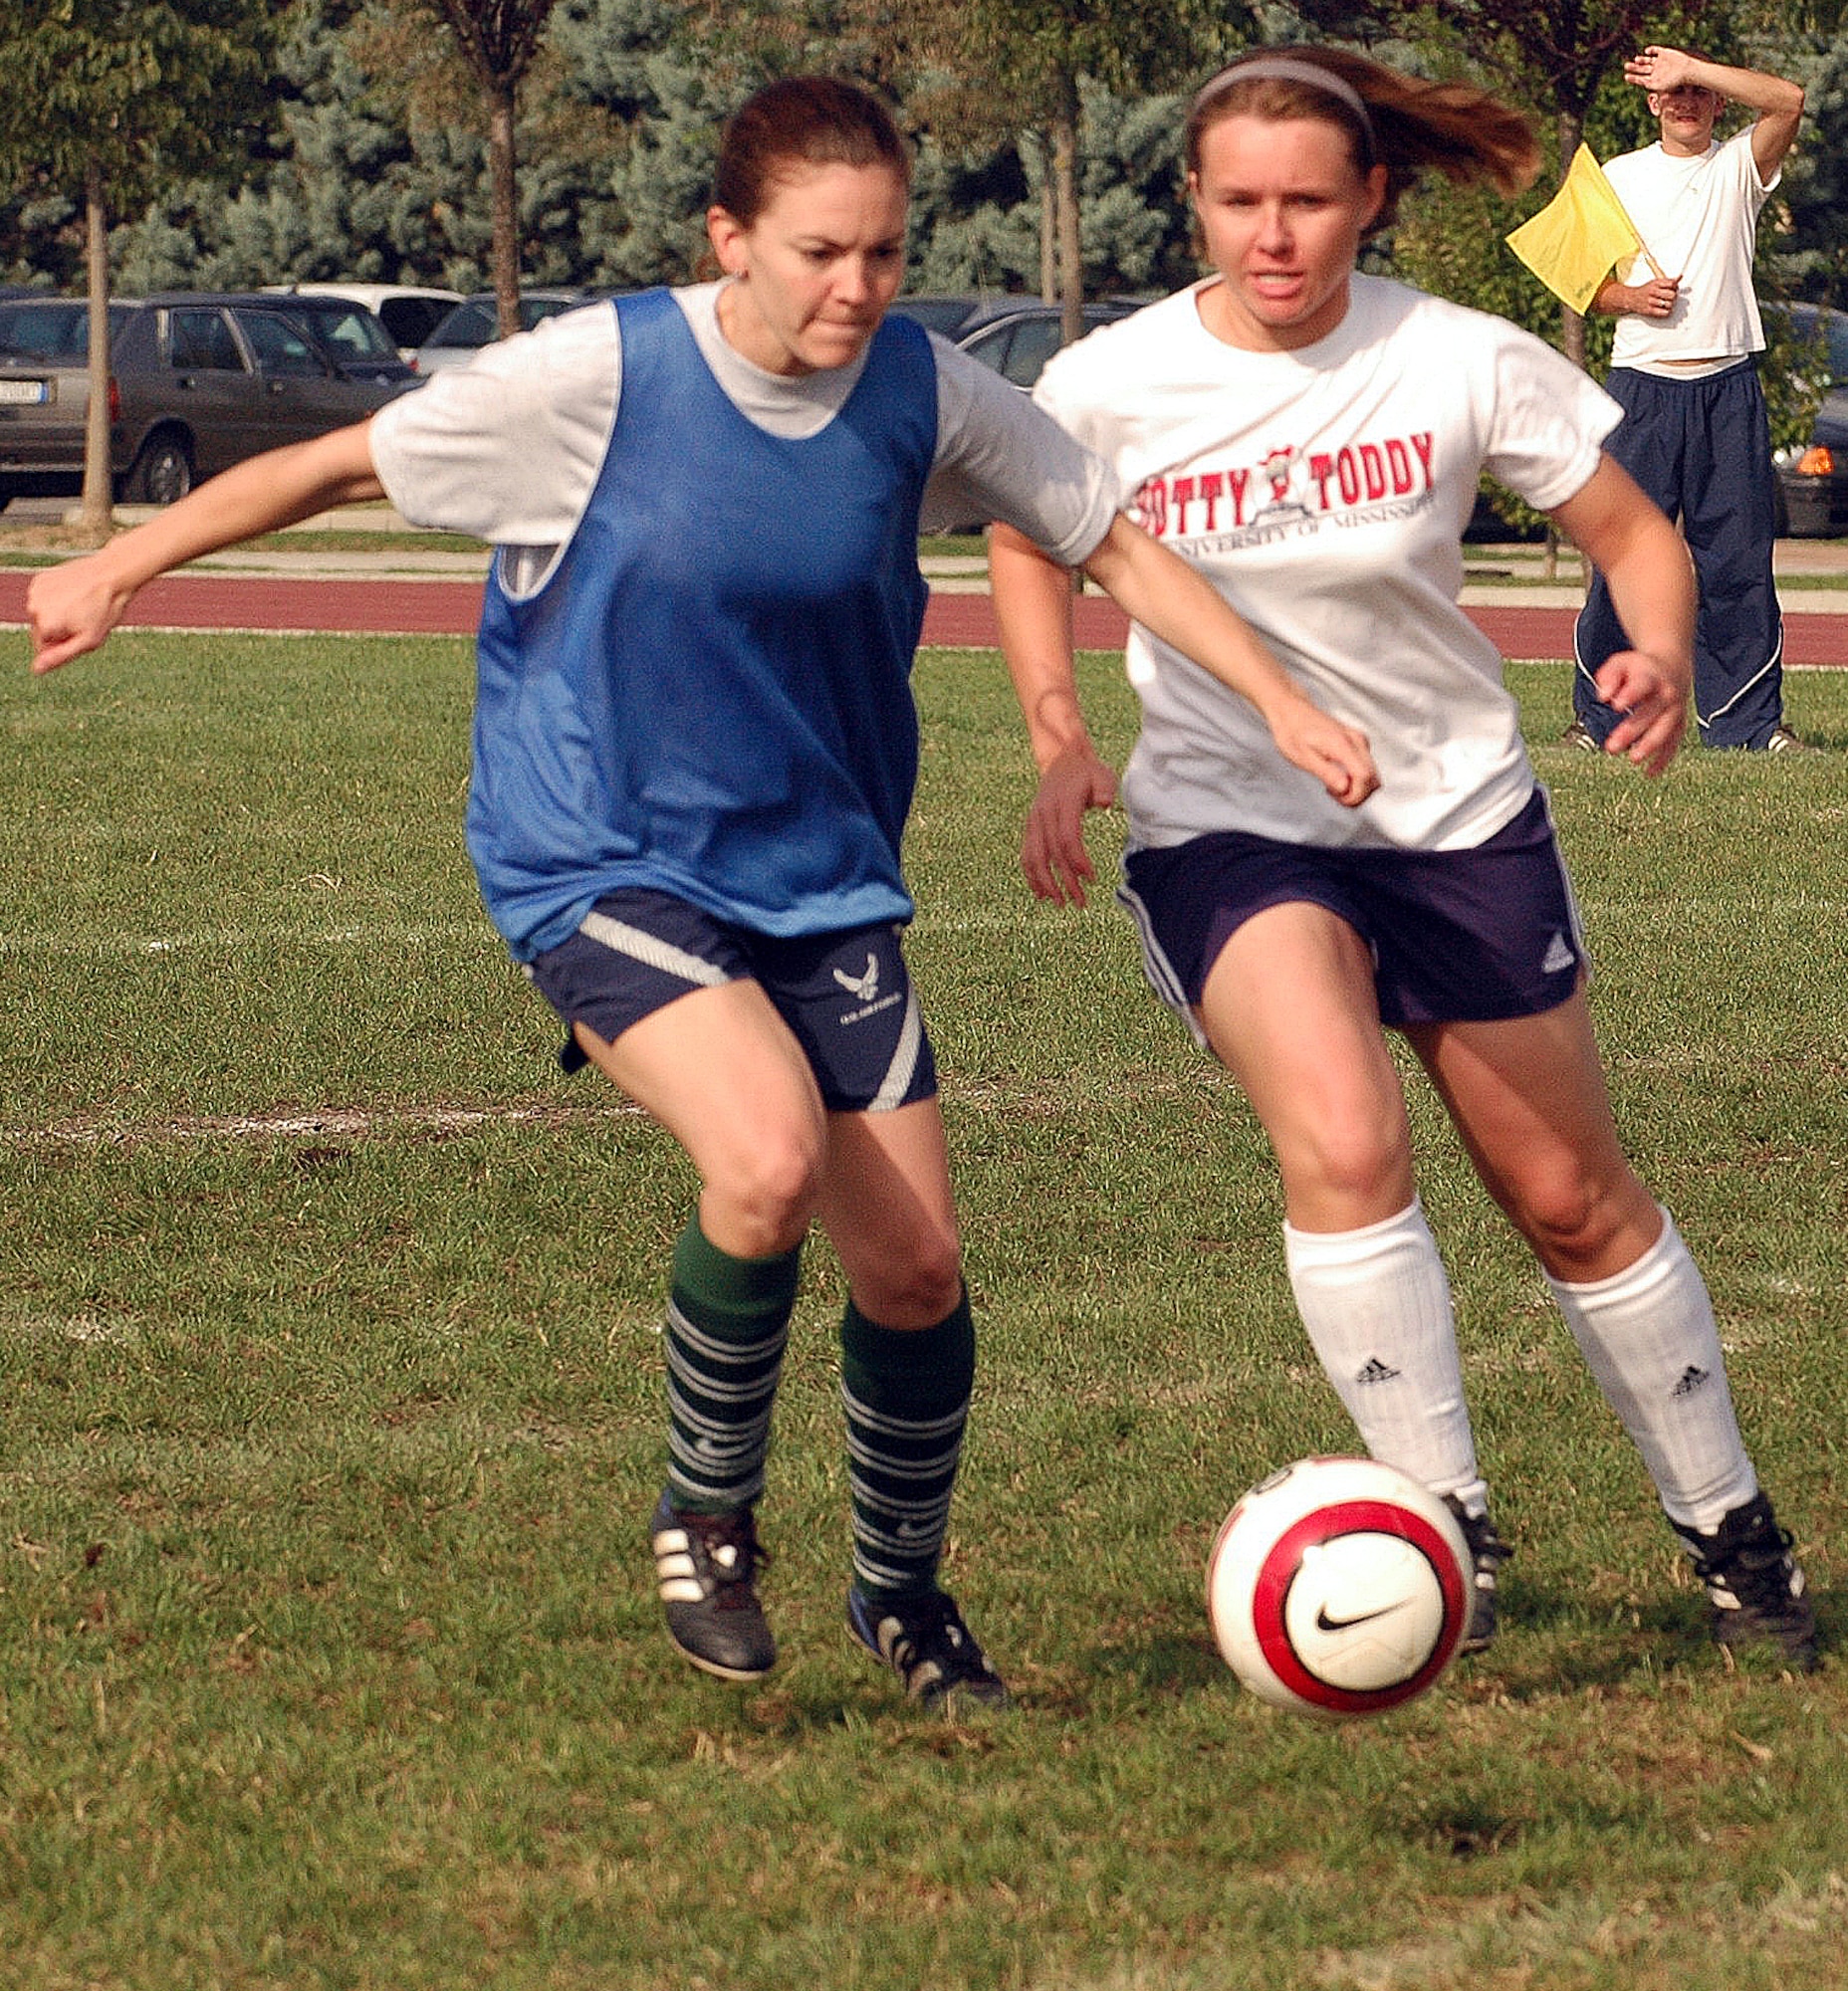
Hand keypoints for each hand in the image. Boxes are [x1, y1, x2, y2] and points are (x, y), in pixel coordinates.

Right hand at [26, 555, 133, 673]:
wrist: (111, 575)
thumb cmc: (104, 610)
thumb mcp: (87, 641)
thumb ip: (59, 656)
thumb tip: (36, 670)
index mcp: (45, 625)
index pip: (43, 649)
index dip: (64, 644)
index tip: (82, 633)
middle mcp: (34, 607)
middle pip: (42, 631)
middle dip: (60, 630)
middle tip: (84, 619)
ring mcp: (35, 591)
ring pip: (43, 615)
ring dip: (58, 615)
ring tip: (81, 606)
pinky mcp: (40, 580)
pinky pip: (44, 599)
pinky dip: (56, 600)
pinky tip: (74, 594)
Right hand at [1021, 746, 1117, 906]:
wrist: (1061, 760)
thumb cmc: (1087, 772)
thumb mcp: (1102, 774)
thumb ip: (1105, 788)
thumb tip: (1105, 804)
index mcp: (1063, 804)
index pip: (1067, 838)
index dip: (1077, 861)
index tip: (1091, 879)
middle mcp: (1044, 814)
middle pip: (1052, 854)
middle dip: (1065, 881)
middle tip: (1080, 902)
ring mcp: (1034, 821)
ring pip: (1034, 857)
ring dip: (1045, 883)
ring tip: (1059, 903)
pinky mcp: (1030, 826)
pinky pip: (1027, 854)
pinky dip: (1031, 875)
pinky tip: (1041, 893)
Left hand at [1267, 699, 1379, 808]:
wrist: (1292, 711)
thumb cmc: (1293, 733)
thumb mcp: (1303, 758)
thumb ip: (1326, 773)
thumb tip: (1344, 788)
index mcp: (1343, 744)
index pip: (1365, 777)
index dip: (1354, 795)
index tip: (1336, 797)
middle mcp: (1357, 741)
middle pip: (1373, 779)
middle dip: (1356, 795)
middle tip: (1333, 794)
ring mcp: (1359, 740)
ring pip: (1372, 775)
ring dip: (1357, 788)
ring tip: (1333, 786)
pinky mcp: (1358, 742)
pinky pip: (1366, 767)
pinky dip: (1356, 779)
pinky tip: (1337, 777)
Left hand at [1593, 650, 1687, 775]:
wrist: (1673, 665)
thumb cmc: (1638, 668)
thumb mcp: (1620, 664)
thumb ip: (1609, 677)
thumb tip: (1603, 695)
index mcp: (1651, 676)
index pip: (1641, 685)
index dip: (1630, 694)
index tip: (1616, 705)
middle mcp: (1667, 694)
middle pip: (1651, 712)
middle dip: (1632, 730)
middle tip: (1611, 747)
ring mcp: (1676, 710)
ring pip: (1666, 729)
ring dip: (1650, 745)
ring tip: (1632, 759)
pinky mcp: (1679, 724)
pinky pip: (1674, 742)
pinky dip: (1664, 758)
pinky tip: (1649, 773)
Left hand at [1625, 45, 1699, 94]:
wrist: (1686, 70)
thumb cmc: (1675, 81)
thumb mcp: (1661, 85)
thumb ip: (1651, 85)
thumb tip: (1642, 84)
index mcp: (1654, 80)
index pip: (1641, 79)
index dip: (1633, 78)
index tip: (1626, 77)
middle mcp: (1655, 71)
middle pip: (1642, 69)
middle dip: (1634, 68)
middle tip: (1626, 66)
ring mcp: (1660, 62)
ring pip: (1647, 60)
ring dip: (1641, 60)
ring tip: (1636, 59)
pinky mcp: (1665, 53)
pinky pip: (1656, 50)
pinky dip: (1651, 50)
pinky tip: (1647, 51)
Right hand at [1626, 275, 1681, 319]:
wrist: (1631, 299)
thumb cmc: (1645, 290)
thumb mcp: (1656, 282)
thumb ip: (1668, 281)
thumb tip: (1680, 277)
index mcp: (1656, 283)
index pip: (1672, 284)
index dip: (1676, 287)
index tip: (1674, 289)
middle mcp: (1653, 292)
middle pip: (1672, 295)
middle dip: (1674, 296)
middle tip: (1671, 297)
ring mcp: (1651, 302)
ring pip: (1669, 304)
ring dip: (1670, 305)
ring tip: (1667, 304)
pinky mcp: (1649, 310)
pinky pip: (1664, 312)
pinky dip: (1667, 312)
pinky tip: (1665, 309)